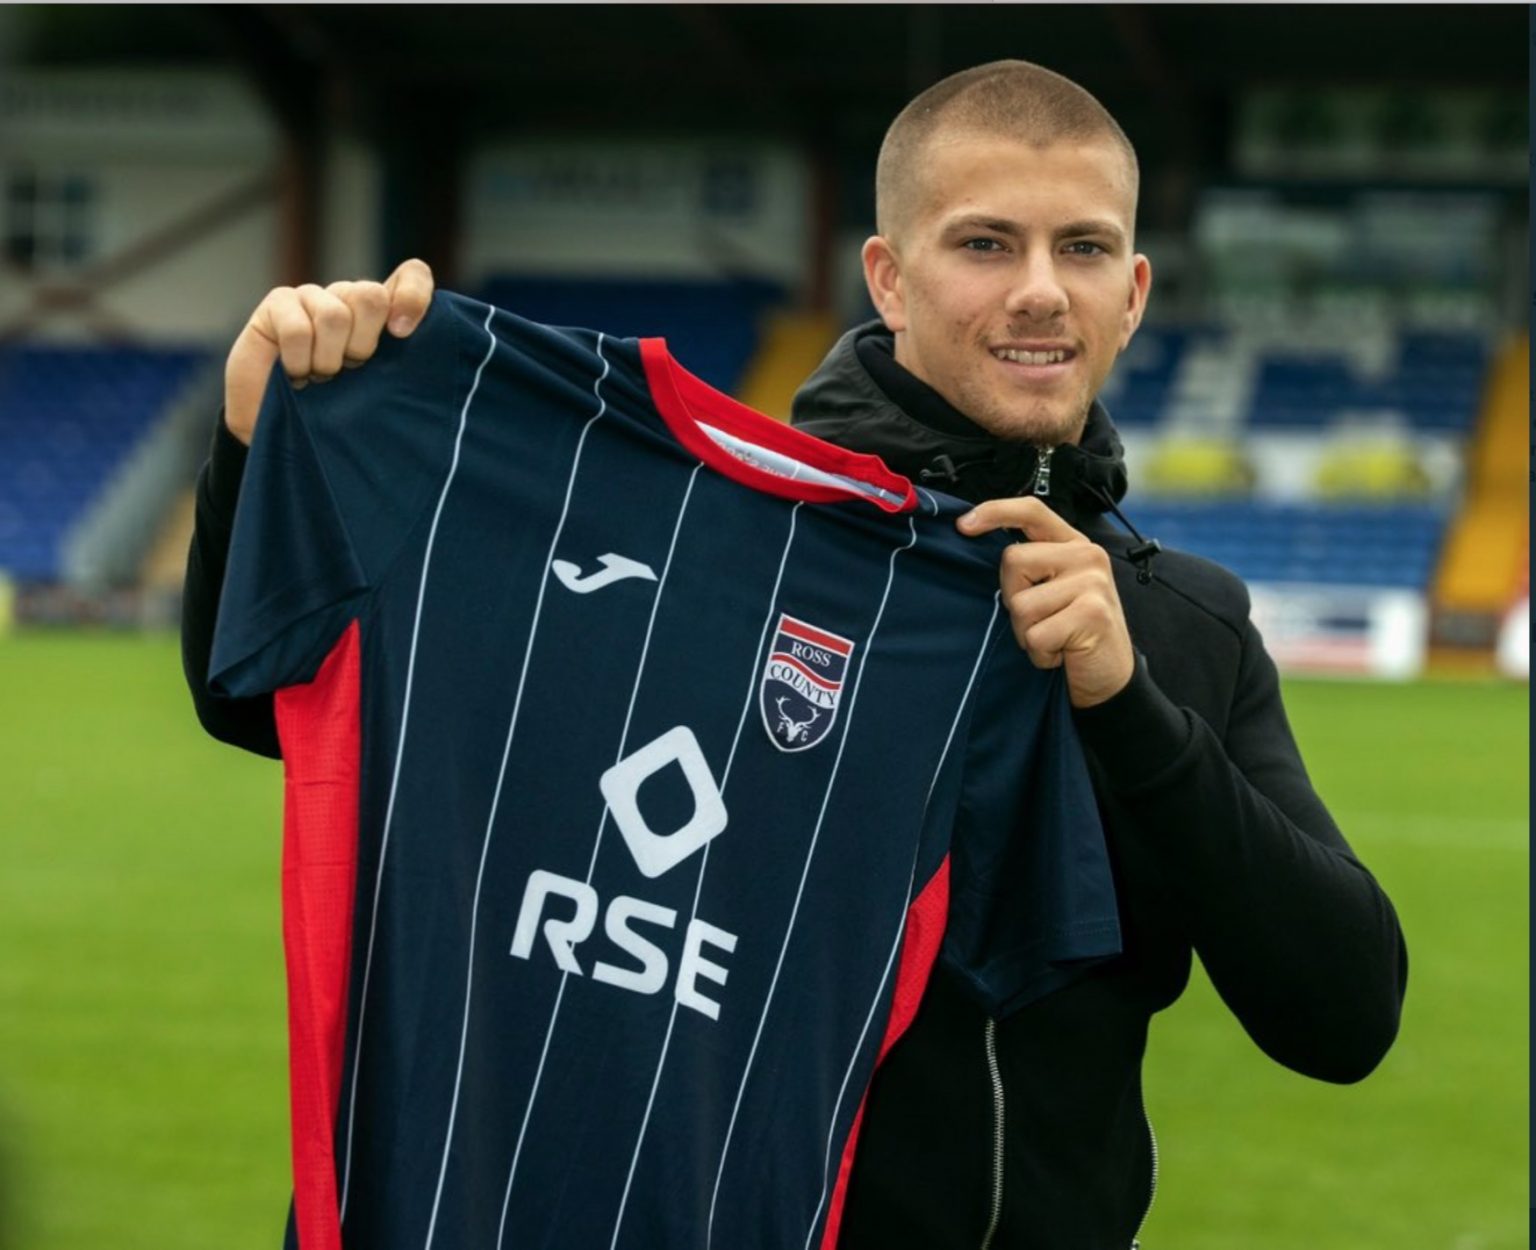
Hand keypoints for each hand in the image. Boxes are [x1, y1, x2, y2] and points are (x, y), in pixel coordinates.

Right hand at [223, 258, 436, 445]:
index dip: (413, 295)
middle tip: (350, 370)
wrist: (279, 428)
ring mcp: (314, 297)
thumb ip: (406, 369)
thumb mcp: (379, 394)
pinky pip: (297, 328)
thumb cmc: (334, 413)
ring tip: (319, 378)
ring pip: (334, 315)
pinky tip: (293, 374)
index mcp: (383, 315)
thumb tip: (435, 362)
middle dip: (363, 345)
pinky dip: (298, 361)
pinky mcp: (279, 303)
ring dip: (327, 360)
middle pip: (371, 295)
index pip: (412, 275)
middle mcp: (351, 299)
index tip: (402, 334)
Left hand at [957, 496, 1133, 707]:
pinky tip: (1062, 653)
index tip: (964, 525)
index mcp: (1073, 544)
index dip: (994, 511)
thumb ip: (1030, 566)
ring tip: (1055, 638)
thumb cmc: (1072, 633)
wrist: (1108, 678)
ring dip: (1027, 633)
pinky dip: (1041, 653)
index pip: (1031, 511)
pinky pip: (1036, 634)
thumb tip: (977, 546)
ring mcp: (1092, 582)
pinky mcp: (1092, 613)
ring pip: (1020, 603)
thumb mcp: (1053, 590)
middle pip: (1012, 560)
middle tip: (1041, 620)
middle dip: (1013, 598)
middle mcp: (1086, 555)